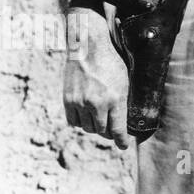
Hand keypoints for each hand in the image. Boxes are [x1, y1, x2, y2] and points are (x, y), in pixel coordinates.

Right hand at [63, 9, 129, 149]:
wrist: (88, 47)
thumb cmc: (112, 61)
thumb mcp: (125, 80)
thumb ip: (123, 100)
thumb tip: (126, 118)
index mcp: (115, 99)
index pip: (118, 129)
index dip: (122, 140)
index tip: (124, 145)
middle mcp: (97, 104)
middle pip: (102, 131)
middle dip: (109, 133)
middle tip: (112, 132)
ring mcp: (80, 103)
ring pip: (88, 128)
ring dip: (95, 127)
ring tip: (100, 122)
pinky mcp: (68, 100)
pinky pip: (74, 121)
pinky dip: (80, 122)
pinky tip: (86, 117)